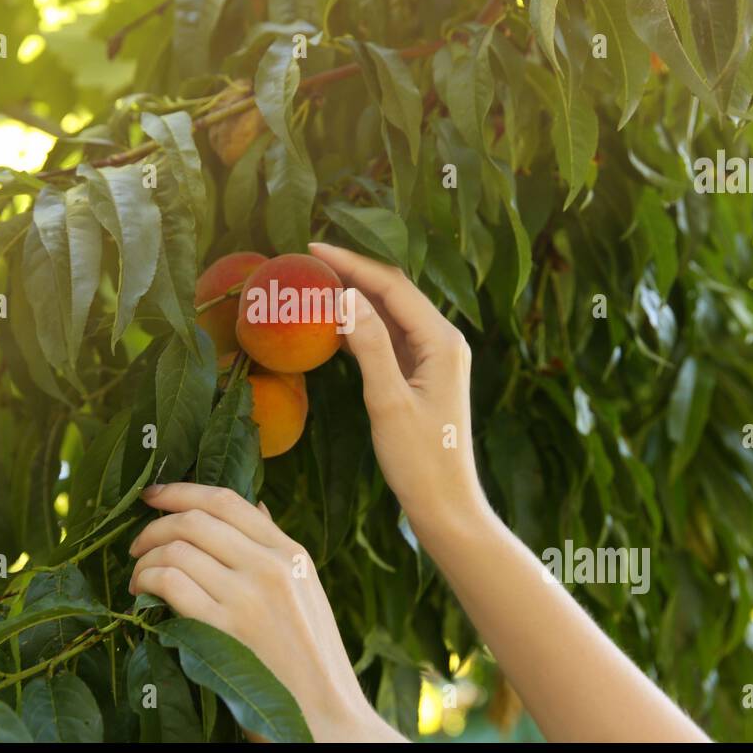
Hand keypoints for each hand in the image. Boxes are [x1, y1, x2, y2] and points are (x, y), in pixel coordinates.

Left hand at [129, 482, 402, 742]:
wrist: (327, 715)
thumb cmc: (312, 658)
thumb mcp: (306, 591)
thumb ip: (276, 549)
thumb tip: (253, 508)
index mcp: (291, 553)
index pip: (228, 500)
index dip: (182, 491)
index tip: (153, 495)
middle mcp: (270, 566)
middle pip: (195, 520)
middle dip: (155, 524)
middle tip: (137, 543)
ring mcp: (247, 597)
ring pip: (177, 549)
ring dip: (146, 559)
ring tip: (139, 576)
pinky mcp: (224, 629)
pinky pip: (171, 583)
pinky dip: (148, 580)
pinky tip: (143, 595)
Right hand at [308, 242, 486, 541]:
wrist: (445, 504)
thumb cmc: (420, 460)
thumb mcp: (388, 402)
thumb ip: (369, 346)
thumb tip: (345, 297)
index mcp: (442, 341)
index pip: (392, 286)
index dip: (352, 263)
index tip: (312, 248)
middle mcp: (443, 341)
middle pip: (393, 291)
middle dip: (351, 272)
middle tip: (307, 261)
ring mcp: (433, 357)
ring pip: (390, 312)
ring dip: (355, 295)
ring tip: (314, 281)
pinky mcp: (422, 374)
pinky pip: (389, 336)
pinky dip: (361, 323)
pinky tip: (334, 320)